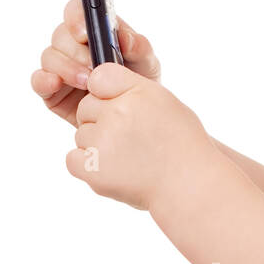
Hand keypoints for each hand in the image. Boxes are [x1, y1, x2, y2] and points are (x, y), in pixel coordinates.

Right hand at [31, 0, 160, 127]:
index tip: (85, 34)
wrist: (132, 117)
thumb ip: (139, 47)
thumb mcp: (147, 64)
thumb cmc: (137, 83)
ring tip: (88, 84)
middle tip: (94, 68)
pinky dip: (44, 81)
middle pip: (60, 36)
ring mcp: (60, 67)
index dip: (76, 18)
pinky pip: (39, 81)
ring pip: (50, 57)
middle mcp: (72, 45)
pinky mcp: (52, 90)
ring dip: (67, 69)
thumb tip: (124, 38)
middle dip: (76, 52)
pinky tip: (56, 84)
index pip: (76, 11)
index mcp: (94, 30)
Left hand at [66, 63, 214, 210]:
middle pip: (86, 108)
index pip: (99, 77)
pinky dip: (88, 166)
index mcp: (136, 92)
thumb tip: (96, 82)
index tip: (121, 109)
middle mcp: (117, 113)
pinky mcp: (93, 168)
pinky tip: (113, 170)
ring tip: (127, 158)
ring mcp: (103, 141)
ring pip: (81, 135)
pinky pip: (72, 159)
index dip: (107, 94)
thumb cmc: (180, 145)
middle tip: (129, 139)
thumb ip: (131, 90)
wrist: (190, 185)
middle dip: (100, 121)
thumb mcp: (164, 103)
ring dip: (96, 146)